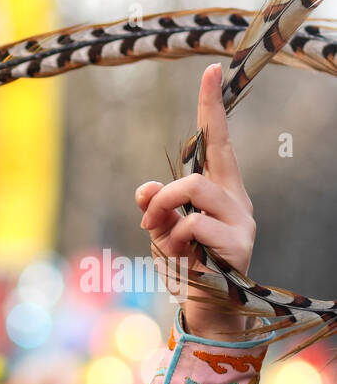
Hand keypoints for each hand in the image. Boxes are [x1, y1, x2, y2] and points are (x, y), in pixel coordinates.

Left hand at [135, 63, 256, 339]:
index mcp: (220, 193)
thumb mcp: (162, 235)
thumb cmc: (188, 269)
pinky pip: (194, 226)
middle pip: (196, 175)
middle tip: (147, 222)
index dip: (212, 108)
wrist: (210, 312)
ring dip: (165, 216)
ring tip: (163, 243)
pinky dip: (174, 240)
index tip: (211, 71)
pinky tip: (178, 259)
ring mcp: (241, 223)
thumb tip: (143, 187)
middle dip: (162, 197)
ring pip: (195, 192)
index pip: (219, 143)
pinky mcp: (238, 244)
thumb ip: (154, 210)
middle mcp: (237, 202)